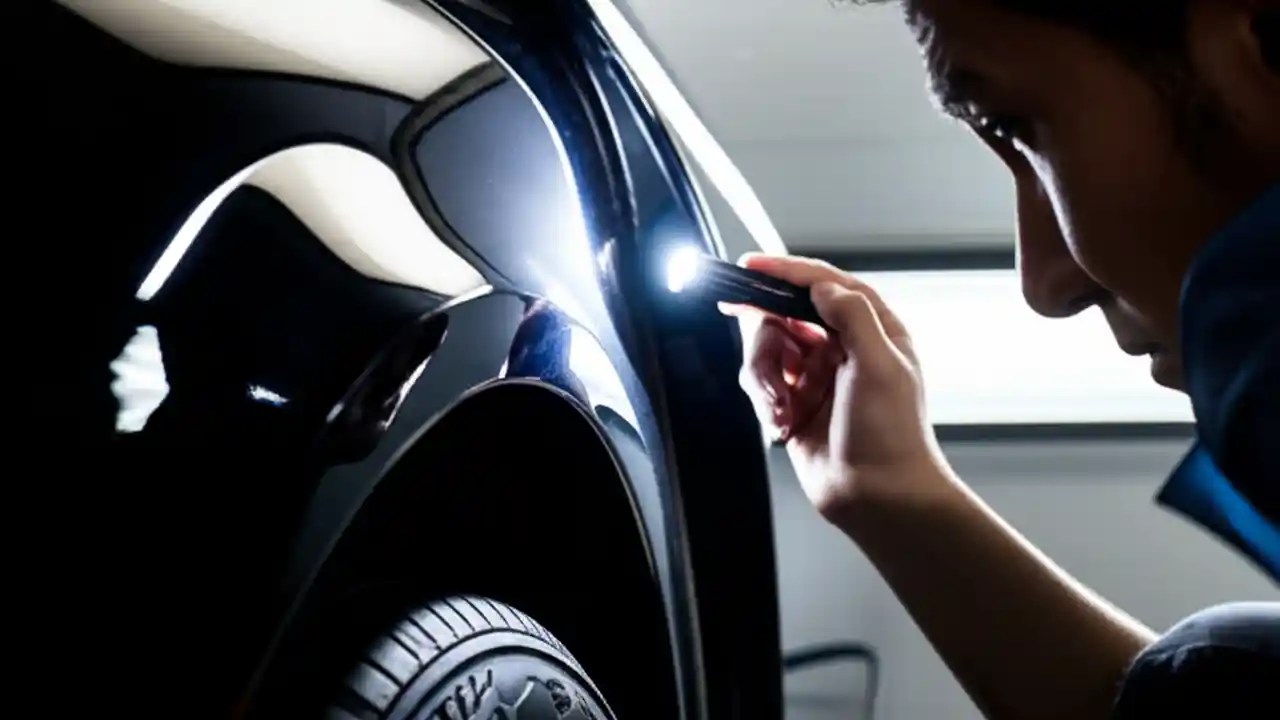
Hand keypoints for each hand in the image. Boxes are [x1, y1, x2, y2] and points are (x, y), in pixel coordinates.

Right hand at [724, 253, 949, 522]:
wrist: (878, 497)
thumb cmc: (891, 436)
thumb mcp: (879, 365)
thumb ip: (852, 315)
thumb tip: (823, 285)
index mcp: (871, 329)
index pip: (822, 283)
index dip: (785, 271)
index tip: (750, 267)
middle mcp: (841, 347)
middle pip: (782, 315)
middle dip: (767, 340)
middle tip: (768, 367)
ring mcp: (816, 375)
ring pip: (764, 350)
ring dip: (765, 380)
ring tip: (782, 409)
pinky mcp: (795, 402)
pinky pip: (760, 385)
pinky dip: (765, 403)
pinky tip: (784, 424)